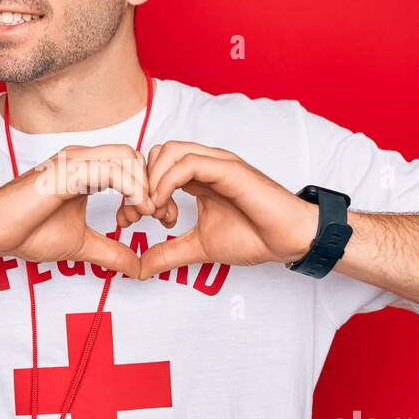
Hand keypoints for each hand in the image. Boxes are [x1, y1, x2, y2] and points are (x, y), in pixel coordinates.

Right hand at [0, 144, 155, 278]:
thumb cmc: (28, 231)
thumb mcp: (82, 245)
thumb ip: (111, 252)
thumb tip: (138, 269)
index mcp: (87, 169)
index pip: (132, 164)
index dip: (151, 188)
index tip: (161, 217)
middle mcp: (83, 158)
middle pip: (136, 156)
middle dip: (155, 185)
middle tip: (161, 217)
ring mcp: (74, 161)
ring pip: (127, 157)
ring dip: (145, 187)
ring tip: (148, 216)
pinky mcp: (67, 171)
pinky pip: (111, 170)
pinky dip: (131, 189)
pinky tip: (132, 213)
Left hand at [125, 141, 317, 279]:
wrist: (288, 240)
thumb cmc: (253, 237)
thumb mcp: (199, 247)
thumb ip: (168, 252)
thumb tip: (139, 267)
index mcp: (197, 177)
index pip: (154, 167)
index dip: (135, 191)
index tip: (130, 221)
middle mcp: (205, 164)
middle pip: (155, 153)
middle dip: (138, 183)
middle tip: (138, 216)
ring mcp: (216, 163)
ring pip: (167, 151)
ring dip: (150, 181)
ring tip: (151, 212)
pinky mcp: (228, 168)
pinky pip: (187, 163)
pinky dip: (166, 182)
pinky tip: (164, 208)